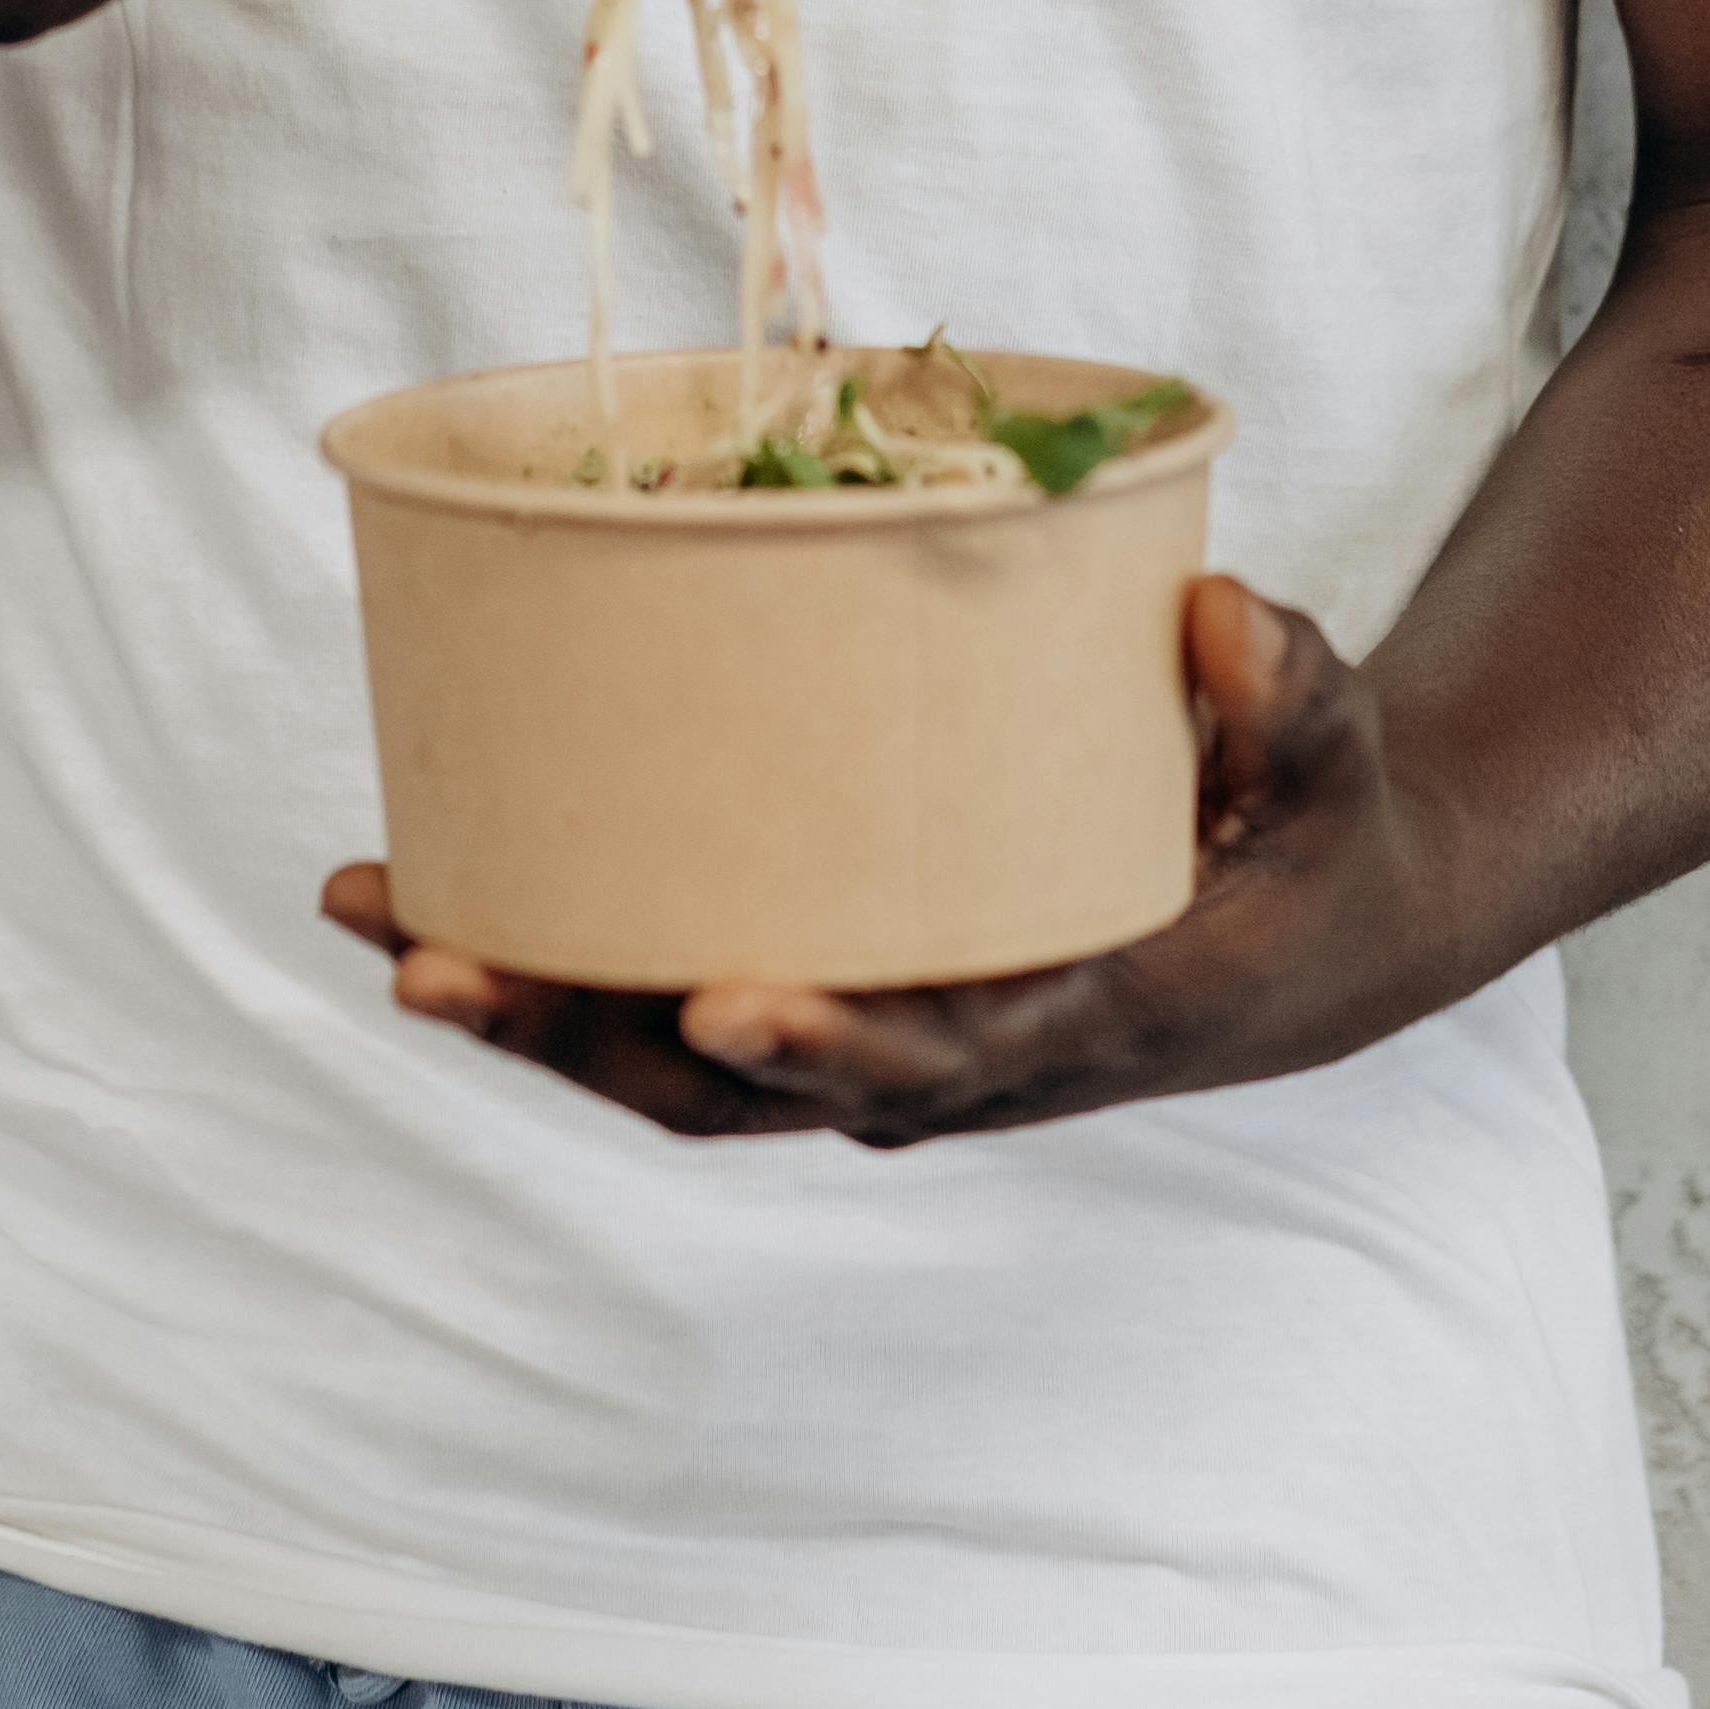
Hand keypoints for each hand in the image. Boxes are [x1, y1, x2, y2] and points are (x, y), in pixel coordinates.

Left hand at [320, 575, 1453, 1147]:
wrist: (1300, 934)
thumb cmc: (1305, 828)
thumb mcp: (1327, 758)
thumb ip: (1280, 692)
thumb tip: (1214, 615)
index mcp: (1070, 1016)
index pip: (934, 1056)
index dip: (825, 1044)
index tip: (727, 1002)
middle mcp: (950, 1062)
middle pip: (738, 1093)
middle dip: (583, 1036)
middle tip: (438, 963)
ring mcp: (879, 1046)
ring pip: (676, 1076)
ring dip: (528, 1015)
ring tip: (381, 921)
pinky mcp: (837, 993)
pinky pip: (676, 1012)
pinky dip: (560, 973)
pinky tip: (436, 896)